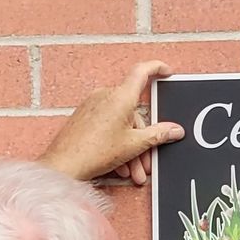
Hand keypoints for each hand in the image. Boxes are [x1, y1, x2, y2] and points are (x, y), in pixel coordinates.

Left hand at [38, 60, 184, 183]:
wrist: (65, 164)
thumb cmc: (94, 152)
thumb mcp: (135, 145)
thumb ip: (159, 134)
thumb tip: (175, 130)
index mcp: (121, 96)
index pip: (142, 72)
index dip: (157, 68)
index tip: (166, 71)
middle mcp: (106, 96)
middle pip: (135, 112)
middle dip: (143, 139)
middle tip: (146, 162)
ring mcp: (94, 105)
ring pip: (122, 123)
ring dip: (131, 149)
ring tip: (132, 171)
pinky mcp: (86, 116)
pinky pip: (109, 126)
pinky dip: (117, 144)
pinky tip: (119, 165)